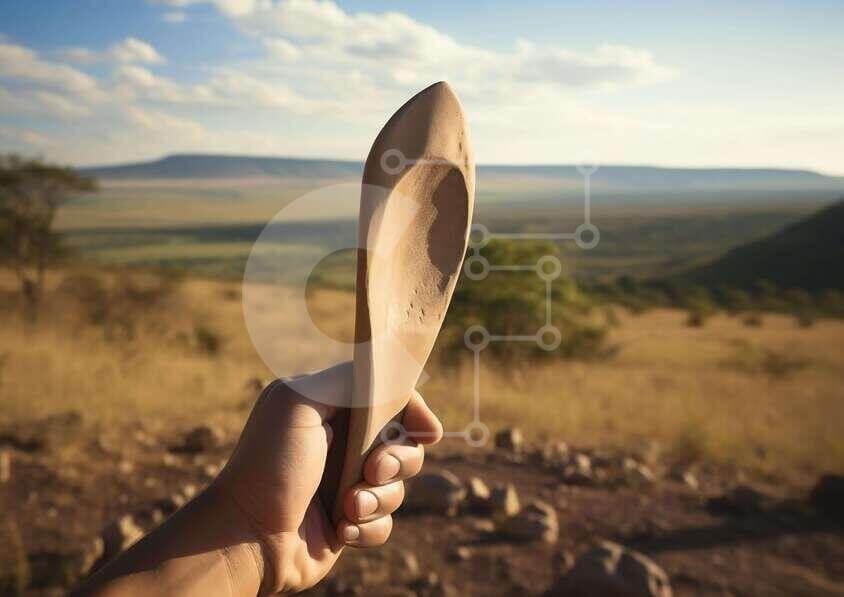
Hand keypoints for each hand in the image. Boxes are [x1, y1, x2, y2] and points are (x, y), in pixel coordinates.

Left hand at [215, 362, 442, 593]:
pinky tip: (341, 530)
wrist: (245, 536)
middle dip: (399, 459)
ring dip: (379, 497)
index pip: (390, 397)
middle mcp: (343, 442)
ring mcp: (348, 482)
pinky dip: (368, 527)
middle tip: (372, 470)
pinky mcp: (351, 520)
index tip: (426, 429)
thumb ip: (347, 380)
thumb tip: (390, 376)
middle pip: (406, 442)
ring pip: (400, 486)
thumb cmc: (269, 464)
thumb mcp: (299, 401)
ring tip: (346, 507)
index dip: (414, 410)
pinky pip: (386, 523)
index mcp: (332, 407)